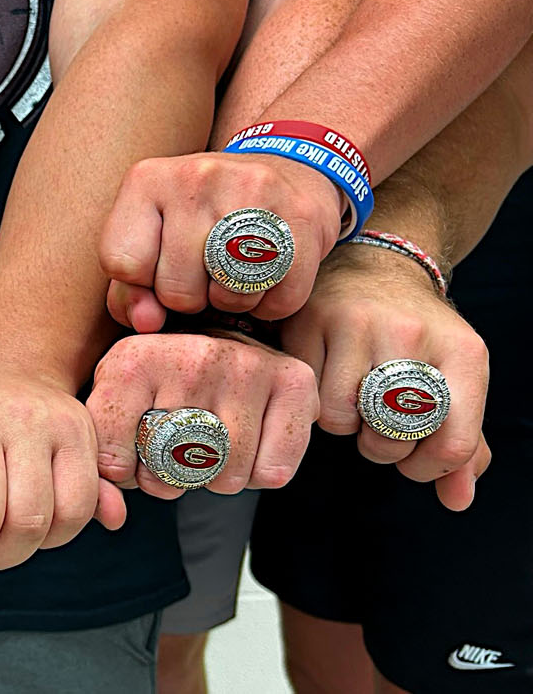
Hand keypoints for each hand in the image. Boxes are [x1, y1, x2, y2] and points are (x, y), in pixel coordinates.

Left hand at [87, 332, 318, 498]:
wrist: (215, 328)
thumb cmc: (157, 378)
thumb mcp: (111, 401)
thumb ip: (98, 455)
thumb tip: (111, 508)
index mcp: (134, 361)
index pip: (114, 460)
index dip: (123, 473)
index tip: (130, 455)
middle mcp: (192, 356)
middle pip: (174, 473)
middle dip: (171, 479)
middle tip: (176, 452)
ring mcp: (246, 366)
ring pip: (227, 476)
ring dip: (217, 477)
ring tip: (210, 445)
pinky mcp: (292, 380)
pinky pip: (272, 471)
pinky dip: (258, 474)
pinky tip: (247, 446)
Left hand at [101, 153, 345, 327]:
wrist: (286, 170)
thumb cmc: (202, 216)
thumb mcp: (152, 238)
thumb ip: (130, 288)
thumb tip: (146, 323)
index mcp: (148, 180)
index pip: (124, 264)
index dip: (142, 284)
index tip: (161, 268)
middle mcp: (197, 176)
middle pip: (176, 290)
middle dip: (189, 297)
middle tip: (204, 272)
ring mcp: (253, 192)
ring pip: (228, 298)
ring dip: (231, 302)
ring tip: (235, 272)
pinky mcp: (301, 217)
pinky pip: (278, 301)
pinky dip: (271, 304)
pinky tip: (268, 275)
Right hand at [282, 248, 490, 510]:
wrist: (378, 268)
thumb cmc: (419, 339)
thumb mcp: (453, 381)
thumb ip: (460, 442)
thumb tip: (457, 500)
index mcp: (463, 353)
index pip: (451, 445)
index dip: (426, 469)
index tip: (412, 459)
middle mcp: (412, 333)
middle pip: (391, 437)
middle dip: (382, 447)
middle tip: (378, 426)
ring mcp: (357, 323)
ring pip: (341, 420)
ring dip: (344, 424)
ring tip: (352, 399)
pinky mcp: (311, 321)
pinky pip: (307, 395)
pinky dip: (315, 402)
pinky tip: (328, 380)